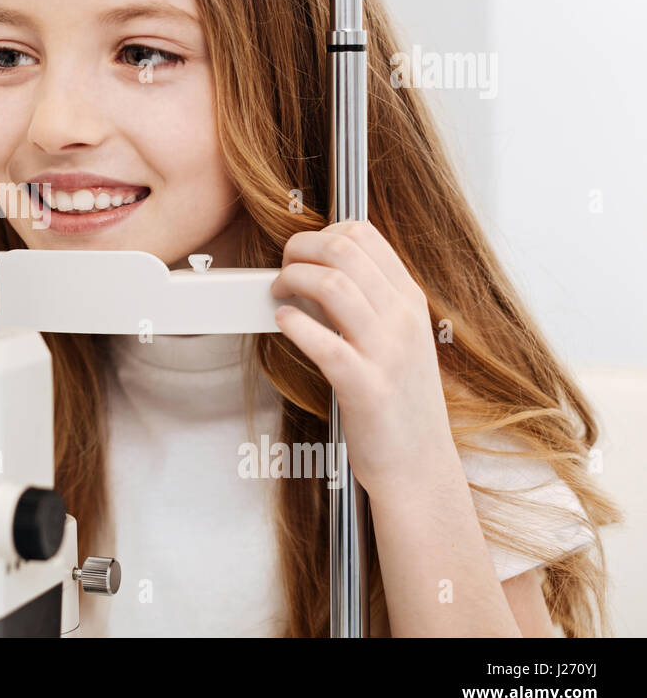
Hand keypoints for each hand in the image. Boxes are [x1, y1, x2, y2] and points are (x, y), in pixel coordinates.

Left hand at [269, 220, 456, 498]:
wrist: (418, 463)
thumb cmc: (397, 400)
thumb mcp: (396, 337)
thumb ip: (367, 300)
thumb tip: (319, 269)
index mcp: (409, 300)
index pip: (364, 235)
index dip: (321, 233)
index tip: (302, 253)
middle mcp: (402, 319)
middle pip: (344, 250)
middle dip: (300, 250)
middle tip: (283, 270)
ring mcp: (387, 353)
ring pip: (334, 285)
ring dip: (293, 280)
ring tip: (279, 294)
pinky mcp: (366, 388)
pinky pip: (325, 343)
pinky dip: (294, 325)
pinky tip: (284, 323)